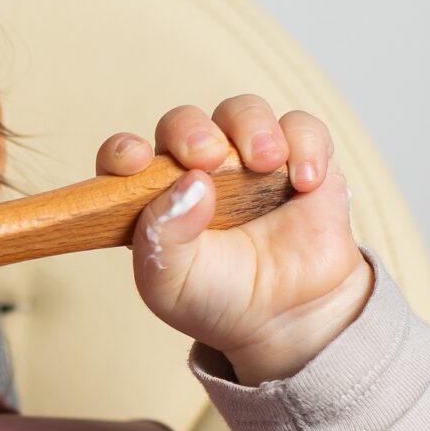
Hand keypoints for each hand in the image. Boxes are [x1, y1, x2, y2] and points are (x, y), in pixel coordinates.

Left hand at [95, 95, 371, 383]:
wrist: (290, 318)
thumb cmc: (220, 297)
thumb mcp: (172, 284)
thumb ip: (163, 238)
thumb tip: (189, 184)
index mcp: (155, 196)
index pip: (126, 158)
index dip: (124, 152)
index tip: (135, 161)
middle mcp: (199, 169)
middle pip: (185, 122)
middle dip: (192, 130)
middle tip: (207, 158)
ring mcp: (249, 160)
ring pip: (243, 111)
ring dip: (252, 126)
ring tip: (266, 163)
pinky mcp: (301, 159)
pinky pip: (303, 129)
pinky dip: (305, 145)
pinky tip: (305, 182)